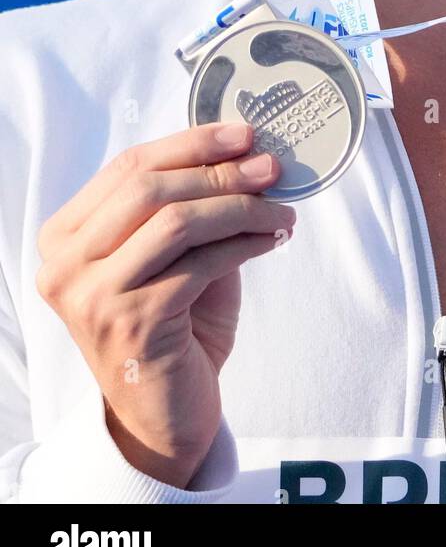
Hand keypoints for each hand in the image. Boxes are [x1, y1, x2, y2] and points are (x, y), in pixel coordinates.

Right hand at [36, 121, 295, 487]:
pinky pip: (200, 264)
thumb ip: (187, 203)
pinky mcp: (131, 324)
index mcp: (65, 235)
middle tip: (270, 168)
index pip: (129, 166)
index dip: (190, 143)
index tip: (243, 134)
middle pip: (149, 188)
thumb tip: (244, 150)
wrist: (164, 412)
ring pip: (176, 221)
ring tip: (280, 209)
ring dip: (239, 207)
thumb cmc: (172, 322)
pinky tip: (272, 240)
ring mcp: (92, 297)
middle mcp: (65, 264)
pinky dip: (244, 244)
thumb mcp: (171, 253)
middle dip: (219, 171)